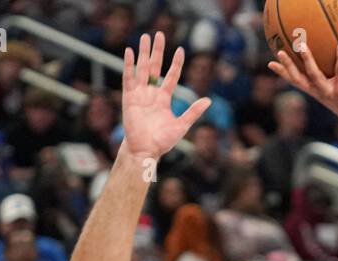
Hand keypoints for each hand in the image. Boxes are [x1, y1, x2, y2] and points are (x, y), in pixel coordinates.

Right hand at [121, 33, 210, 160]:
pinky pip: (128, 78)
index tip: (180, 49)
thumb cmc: (163, 140)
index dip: (176, 63)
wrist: (146, 150)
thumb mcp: (182, 125)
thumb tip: (209, 100)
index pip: (171, 75)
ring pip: (142, 68)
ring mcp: (140, 94)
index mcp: (164, 98)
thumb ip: (193, 111)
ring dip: (143, 53)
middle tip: (159, 34)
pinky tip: (130, 52)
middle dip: (157, 51)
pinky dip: (129, 65)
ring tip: (144, 37)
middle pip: (154, 67)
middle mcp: (152, 93)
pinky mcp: (129, 98)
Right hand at [268, 43, 337, 129]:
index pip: (295, 81)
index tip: (270, 63)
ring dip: (307, 60)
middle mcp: (319, 92)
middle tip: (279, 51)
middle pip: (299, 78)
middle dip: (288, 66)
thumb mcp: (337, 90)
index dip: (282, 73)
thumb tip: (334, 60)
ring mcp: (329, 91)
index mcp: (315, 91)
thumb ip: (333, 78)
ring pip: (314, 75)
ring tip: (301, 46)